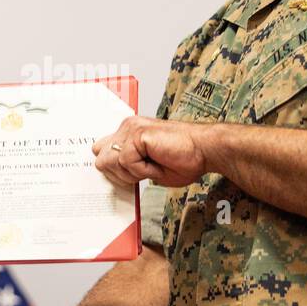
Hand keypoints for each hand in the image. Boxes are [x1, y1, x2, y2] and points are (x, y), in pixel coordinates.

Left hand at [92, 115, 209, 188]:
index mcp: (129, 133)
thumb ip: (127, 166)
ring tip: (154, 166)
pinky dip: (143, 170)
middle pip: (101, 160)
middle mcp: (127, 127)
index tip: (127, 178)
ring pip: (111, 163)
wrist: (205, 150)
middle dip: (120, 175)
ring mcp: (131, 129)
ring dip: (132, 173)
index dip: (111, 169)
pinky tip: (158, 163)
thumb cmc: (183, 159)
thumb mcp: (148, 167)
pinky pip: (127, 162)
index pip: (101, 151)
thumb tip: (112, 175)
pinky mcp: (137, 134)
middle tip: (144, 173)